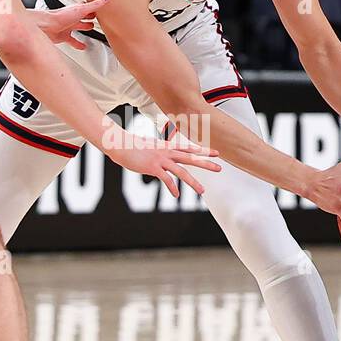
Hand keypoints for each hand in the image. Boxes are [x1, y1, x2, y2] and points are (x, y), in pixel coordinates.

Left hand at [33, 0, 109, 50]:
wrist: (46, 26)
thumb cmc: (60, 16)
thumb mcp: (82, 9)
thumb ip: (95, 5)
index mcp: (77, 10)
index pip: (88, 7)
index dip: (94, 8)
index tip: (101, 7)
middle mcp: (72, 18)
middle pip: (83, 17)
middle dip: (89, 17)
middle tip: (96, 17)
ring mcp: (67, 27)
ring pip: (78, 27)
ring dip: (84, 28)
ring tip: (90, 29)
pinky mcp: (63, 36)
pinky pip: (72, 41)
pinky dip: (78, 44)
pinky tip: (83, 47)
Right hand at [102, 131, 220, 196]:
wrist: (120, 145)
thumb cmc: (133, 146)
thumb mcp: (150, 147)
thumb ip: (159, 152)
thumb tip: (161, 158)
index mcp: (167, 147)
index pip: (189, 148)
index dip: (203, 151)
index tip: (216, 153)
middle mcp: (167, 152)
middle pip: (191, 158)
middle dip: (206, 163)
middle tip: (219, 168)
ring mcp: (161, 159)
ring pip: (181, 171)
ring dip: (193, 182)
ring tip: (202, 191)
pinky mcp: (153, 167)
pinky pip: (166, 180)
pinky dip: (172, 188)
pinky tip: (176, 195)